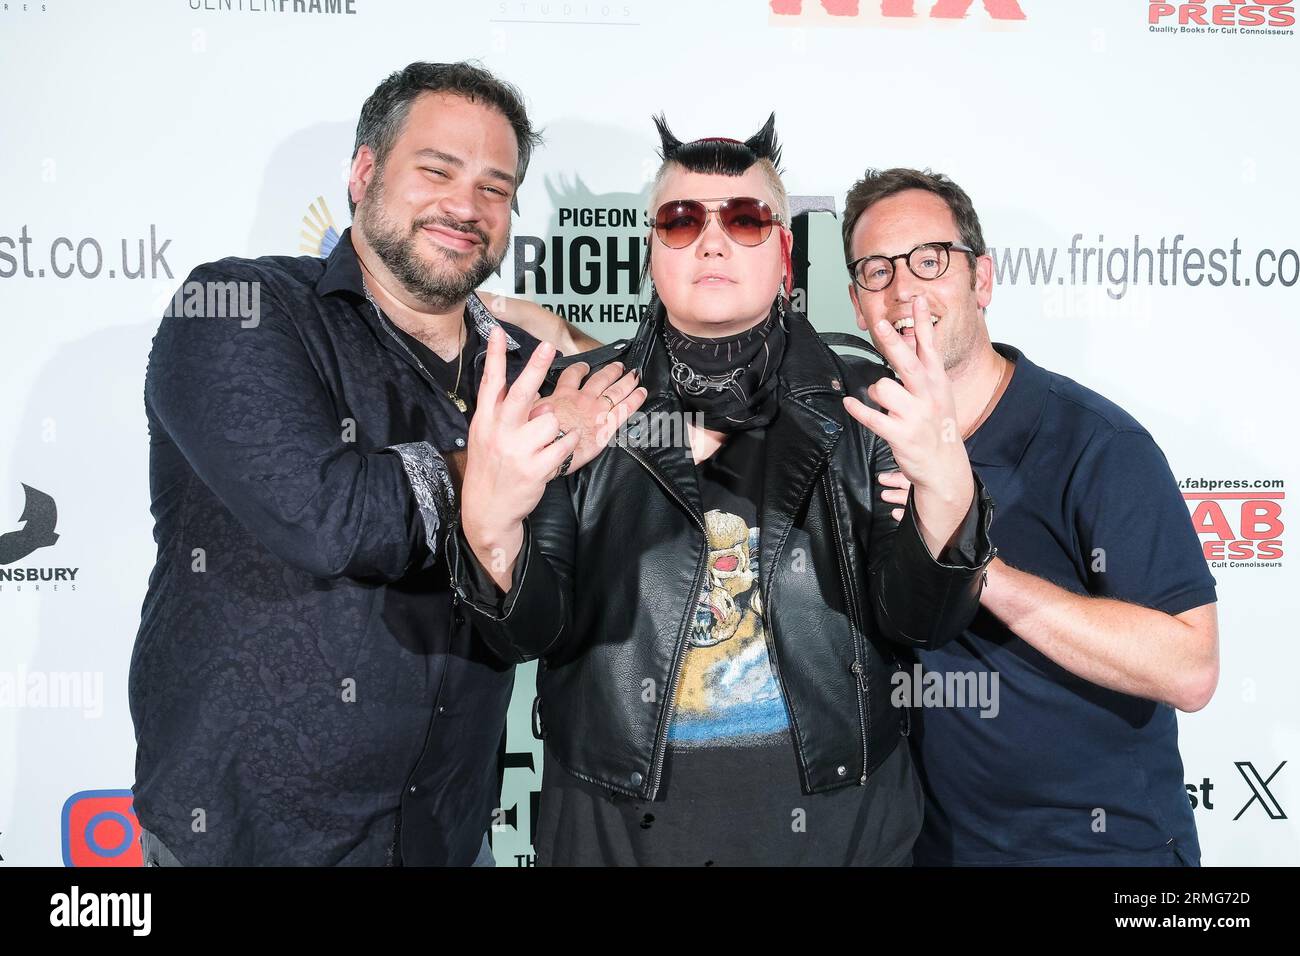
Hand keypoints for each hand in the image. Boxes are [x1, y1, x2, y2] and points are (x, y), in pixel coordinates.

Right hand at [459, 328, 580, 584]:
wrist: (487, 508)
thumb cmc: (491, 465)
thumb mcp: (487, 434)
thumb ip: (504, 413)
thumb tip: (536, 395)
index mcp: (486, 420)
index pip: (490, 383)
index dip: (495, 357)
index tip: (498, 332)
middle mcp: (499, 432)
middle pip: (520, 393)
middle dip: (535, 368)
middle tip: (548, 346)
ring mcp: (517, 451)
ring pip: (550, 420)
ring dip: (555, 426)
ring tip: (546, 441)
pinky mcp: (535, 469)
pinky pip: (562, 444)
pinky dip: (566, 444)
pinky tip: (557, 452)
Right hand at [529, 358, 646, 472]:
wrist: (551, 451)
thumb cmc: (539, 437)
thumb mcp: (529, 414)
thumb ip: (534, 403)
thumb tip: (531, 396)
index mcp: (564, 395)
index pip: (572, 375)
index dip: (580, 368)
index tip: (584, 366)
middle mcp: (583, 399)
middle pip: (600, 379)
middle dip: (611, 371)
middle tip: (619, 366)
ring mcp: (597, 411)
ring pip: (615, 390)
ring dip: (626, 381)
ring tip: (634, 374)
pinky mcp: (607, 425)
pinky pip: (625, 409)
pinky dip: (635, 399)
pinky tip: (641, 392)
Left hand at [843, 293, 973, 554]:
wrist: (945, 468)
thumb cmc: (937, 427)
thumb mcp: (937, 393)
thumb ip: (922, 365)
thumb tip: (906, 336)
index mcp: (937, 382)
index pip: (930, 347)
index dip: (923, 323)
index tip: (918, 300)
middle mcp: (928, 395)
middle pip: (907, 362)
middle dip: (893, 342)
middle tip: (881, 324)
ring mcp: (915, 415)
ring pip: (884, 388)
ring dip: (875, 391)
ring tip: (879, 400)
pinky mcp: (901, 434)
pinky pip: (873, 417)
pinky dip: (858, 410)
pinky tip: (849, 404)